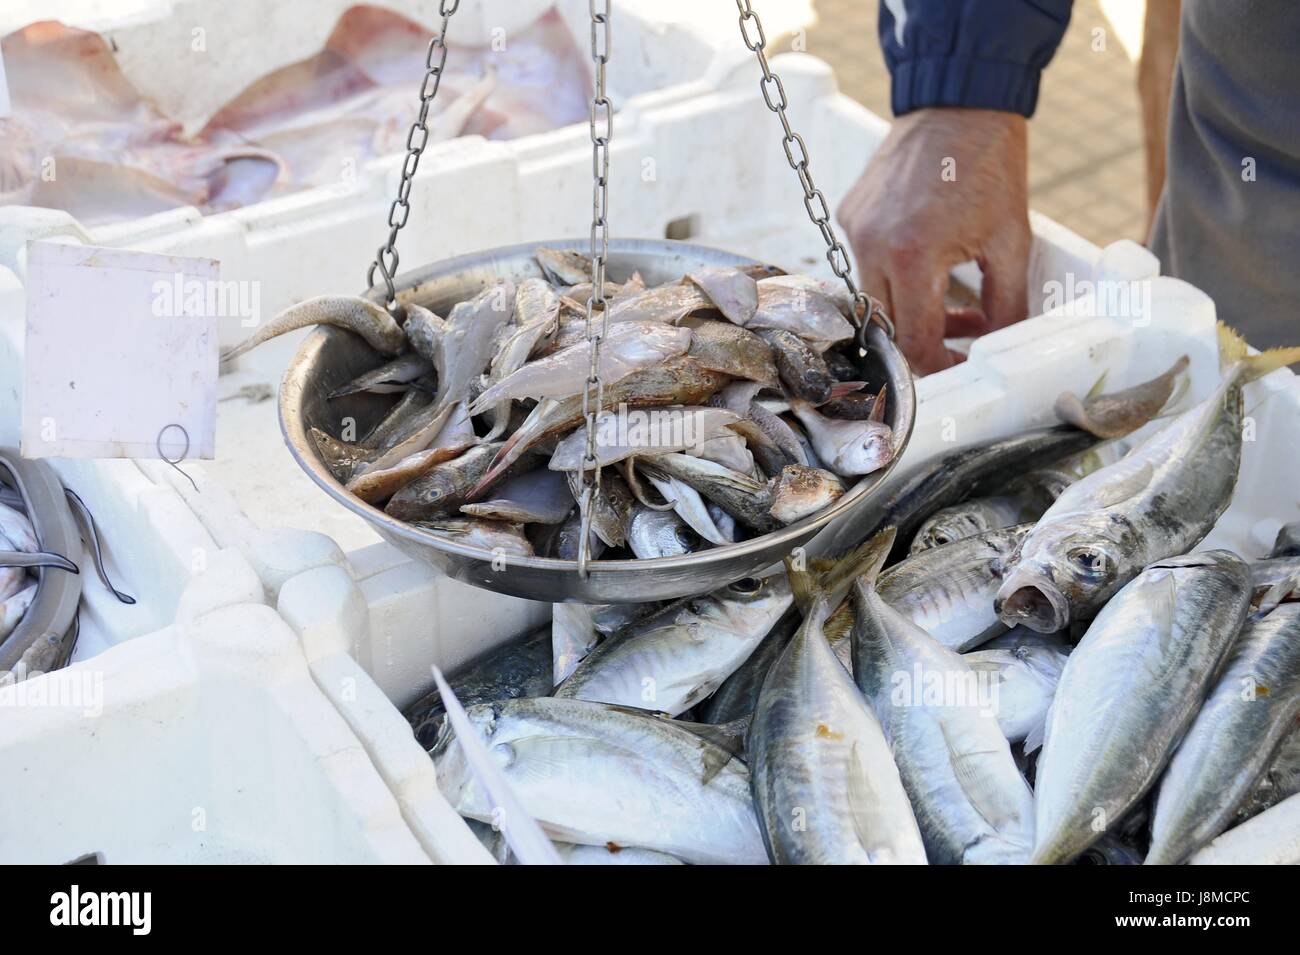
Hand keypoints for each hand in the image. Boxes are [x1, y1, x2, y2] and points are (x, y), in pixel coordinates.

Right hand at [837, 108, 1030, 374]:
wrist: (959, 102)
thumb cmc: (989, 165)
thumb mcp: (1011, 242)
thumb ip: (1006, 304)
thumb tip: (999, 344)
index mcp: (913, 255)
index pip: (916, 341)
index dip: (940, 366)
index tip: (960, 367)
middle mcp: (872, 246)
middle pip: (888, 327)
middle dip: (925, 342)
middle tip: (961, 338)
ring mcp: (855, 229)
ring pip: (876, 298)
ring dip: (912, 308)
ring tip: (953, 295)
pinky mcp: (850, 215)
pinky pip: (867, 262)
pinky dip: (897, 273)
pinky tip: (928, 256)